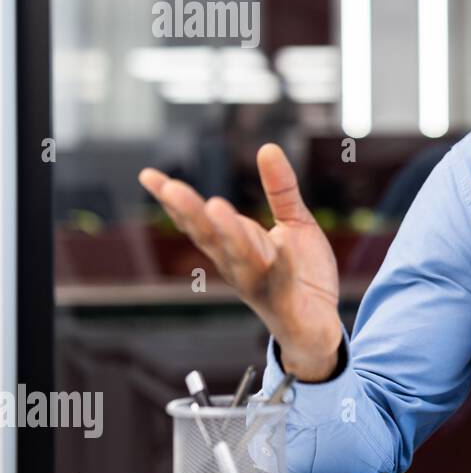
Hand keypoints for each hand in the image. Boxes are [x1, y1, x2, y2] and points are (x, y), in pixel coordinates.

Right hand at [138, 144, 342, 380]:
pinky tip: (282, 248)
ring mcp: (261, 285)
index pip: (200, 221)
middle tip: (170, 187)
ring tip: (217, 208)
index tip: (149, 176)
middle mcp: (239, 266)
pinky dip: (281, 265)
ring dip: (229, 234)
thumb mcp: (294, 223)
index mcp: (236, 246)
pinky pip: (283, 281)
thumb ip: (280, 189)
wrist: (319, 325)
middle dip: (190, 213)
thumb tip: (267, 147)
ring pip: (241, 258)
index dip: (175, 200)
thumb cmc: (300, 276)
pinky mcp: (287, 302)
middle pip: (211, 237)